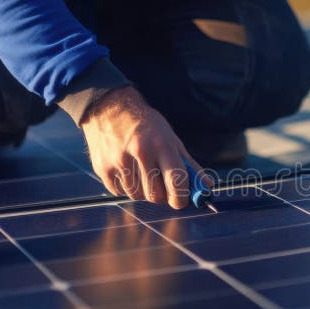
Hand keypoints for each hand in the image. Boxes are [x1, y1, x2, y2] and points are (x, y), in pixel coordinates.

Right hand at [81, 86, 210, 208]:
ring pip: (137, 196)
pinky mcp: (103, 167)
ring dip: (143, 191)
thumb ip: (189, 165)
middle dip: (162, 196)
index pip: (177, 182)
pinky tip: (126, 171)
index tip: (180, 200)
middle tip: (161, 186)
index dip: (181, 198)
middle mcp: (141, 153)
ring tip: (141, 173)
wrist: (110, 108)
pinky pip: (119, 192)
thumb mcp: (171, 139)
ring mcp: (119, 161)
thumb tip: (206, 186)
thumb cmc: (147, 125)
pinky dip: (126, 187)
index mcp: (162, 145)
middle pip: (156, 195)